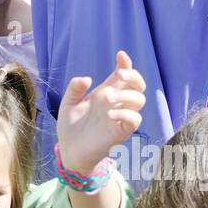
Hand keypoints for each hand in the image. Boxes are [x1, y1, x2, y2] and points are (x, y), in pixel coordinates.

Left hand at [56, 50, 145, 176]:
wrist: (69, 151)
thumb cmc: (70, 127)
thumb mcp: (68, 104)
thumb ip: (74, 89)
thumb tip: (87, 79)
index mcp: (105, 93)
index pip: (123, 75)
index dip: (125, 63)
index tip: (120, 55)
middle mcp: (116, 103)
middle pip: (138, 85)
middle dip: (133, 76)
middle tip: (119, 75)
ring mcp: (120, 117)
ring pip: (139, 100)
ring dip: (126, 95)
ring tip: (106, 98)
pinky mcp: (121, 132)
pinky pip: (135, 120)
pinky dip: (126, 114)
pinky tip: (110, 114)